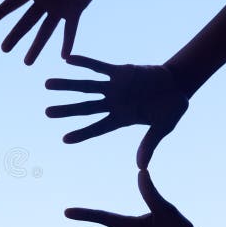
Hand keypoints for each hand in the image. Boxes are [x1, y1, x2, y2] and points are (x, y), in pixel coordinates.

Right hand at [0, 0, 103, 63]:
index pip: (14, 2)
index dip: (1, 12)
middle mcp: (44, 1)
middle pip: (26, 22)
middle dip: (16, 36)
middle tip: (4, 49)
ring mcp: (59, 8)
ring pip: (45, 31)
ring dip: (36, 46)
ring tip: (27, 63)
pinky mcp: (75, 11)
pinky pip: (70, 30)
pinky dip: (68, 42)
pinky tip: (64, 56)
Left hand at [45, 55, 188, 168]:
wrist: (178, 84)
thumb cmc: (171, 109)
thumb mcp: (163, 127)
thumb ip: (150, 144)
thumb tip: (141, 167)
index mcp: (121, 119)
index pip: (97, 128)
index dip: (82, 133)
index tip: (65, 139)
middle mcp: (113, 104)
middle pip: (85, 108)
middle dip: (66, 110)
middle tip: (47, 112)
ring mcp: (115, 87)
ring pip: (86, 86)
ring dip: (67, 85)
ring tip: (47, 84)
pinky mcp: (120, 71)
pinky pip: (99, 66)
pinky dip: (85, 62)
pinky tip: (68, 59)